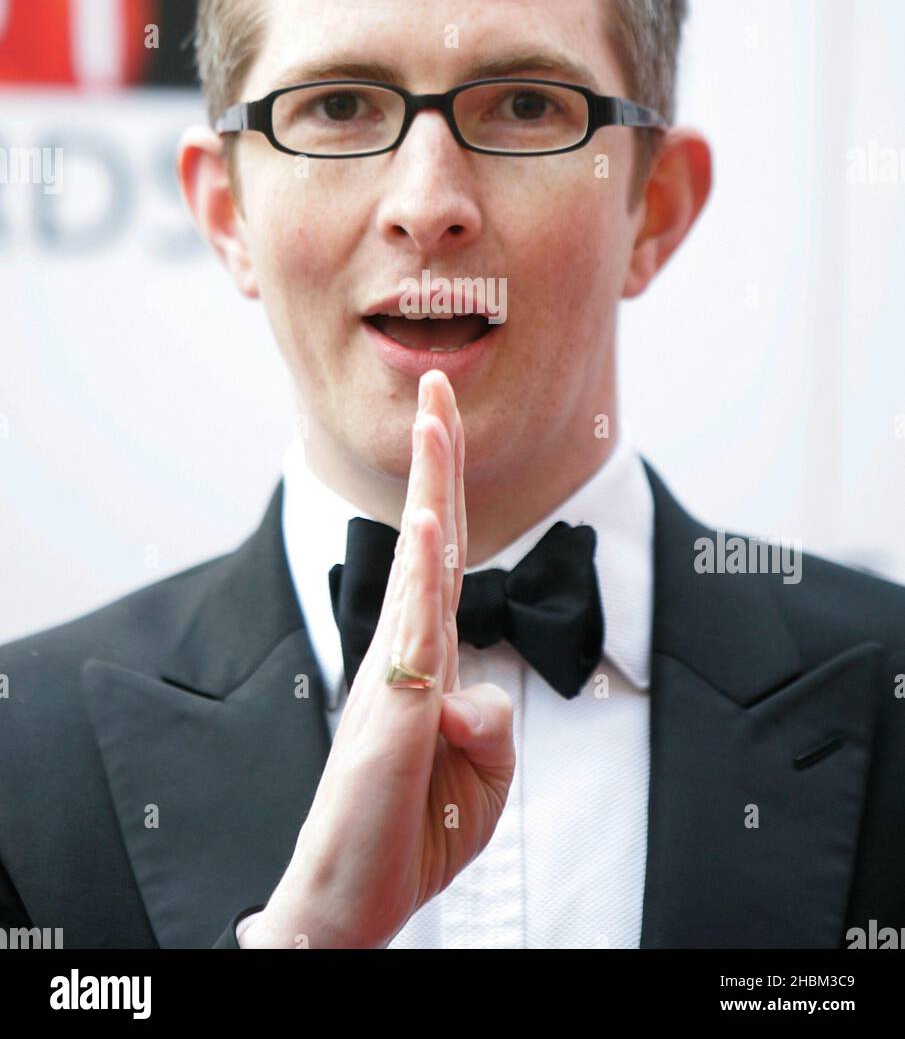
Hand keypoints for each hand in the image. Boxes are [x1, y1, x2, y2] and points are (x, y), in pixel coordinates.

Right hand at [242, 368, 515, 947]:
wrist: (354, 904)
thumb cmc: (409, 837)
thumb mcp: (480, 783)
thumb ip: (492, 726)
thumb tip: (483, 694)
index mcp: (422, 662)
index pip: (445, 559)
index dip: (448, 489)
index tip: (444, 422)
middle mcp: (405, 654)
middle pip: (431, 538)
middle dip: (437, 456)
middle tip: (438, 383)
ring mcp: (398, 676)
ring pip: (422, 563)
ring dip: (433, 484)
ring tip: (435, 414)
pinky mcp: (396, 712)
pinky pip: (416, 630)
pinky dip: (425, 572)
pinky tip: (431, 522)